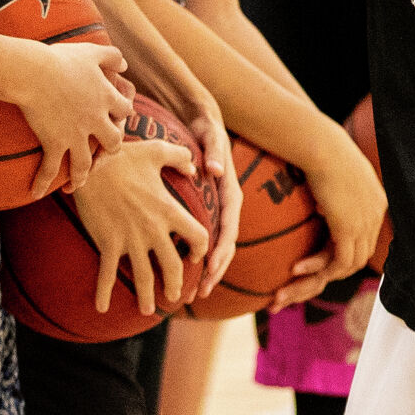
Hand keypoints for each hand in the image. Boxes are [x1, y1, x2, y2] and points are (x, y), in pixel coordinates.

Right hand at [16, 40, 132, 199]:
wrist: (33, 72)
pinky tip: (36, 193)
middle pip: (113, 142)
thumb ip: (111, 56)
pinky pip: (50, 169)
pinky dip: (42, 182)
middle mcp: (95, 119)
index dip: (123, 114)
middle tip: (102, 154)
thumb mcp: (91, 52)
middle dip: (110, 150)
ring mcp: (76, 134)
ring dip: (82, 175)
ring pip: (85, 163)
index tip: (116, 117)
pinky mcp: (54, 142)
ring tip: (76, 184)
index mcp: (105, 97)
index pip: (125, 111)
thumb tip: (125, 64)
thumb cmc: (60, 58)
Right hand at [71, 139, 210, 315]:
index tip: (194, 256)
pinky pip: (106, 274)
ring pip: (144, 277)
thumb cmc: (123, 156)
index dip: (200, 249)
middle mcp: (153, 229)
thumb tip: (196, 168)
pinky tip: (102, 307)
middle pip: (173, 267)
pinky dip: (103, 294)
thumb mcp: (156, 151)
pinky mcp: (107, 243)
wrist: (89, 164)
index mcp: (168, 209)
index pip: (197, 237)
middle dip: (175, 285)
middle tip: (174, 296)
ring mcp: (130, 239)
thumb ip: (180, 158)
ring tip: (149, 310)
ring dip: (147, 297)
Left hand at [183, 106, 241, 293]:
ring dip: (208, 272)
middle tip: (201, 292)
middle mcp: (228, 206)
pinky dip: (198, 258)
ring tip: (194, 294)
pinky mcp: (207, 211)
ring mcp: (218, 211)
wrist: (203, 121)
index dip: (220, 250)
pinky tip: (183, 272)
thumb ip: (214, 151)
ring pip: (216, 248)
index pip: (229, 228)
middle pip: (225, 246)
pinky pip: (205, 239)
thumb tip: (214, 170)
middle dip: (215, 271)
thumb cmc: (206, 128)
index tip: (209, 269)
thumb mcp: (210, 135)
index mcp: (231, 194)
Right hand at [270, 123, 385, 309]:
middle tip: (302, 282)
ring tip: (292, 281)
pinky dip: (316, 269)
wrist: (320, 143)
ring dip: (318, 277)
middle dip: (330, 274)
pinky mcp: (349, 229)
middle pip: (358, 257)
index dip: (342, 252)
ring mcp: (365, 223)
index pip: (364, 238)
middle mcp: (376, 214)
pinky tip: (295, 268)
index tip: (317, 259)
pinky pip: (336, 262)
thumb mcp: (333, 170)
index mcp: (376, 201)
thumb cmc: (317, 148)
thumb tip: (321, 205)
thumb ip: (334, 191)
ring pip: (348, 266)